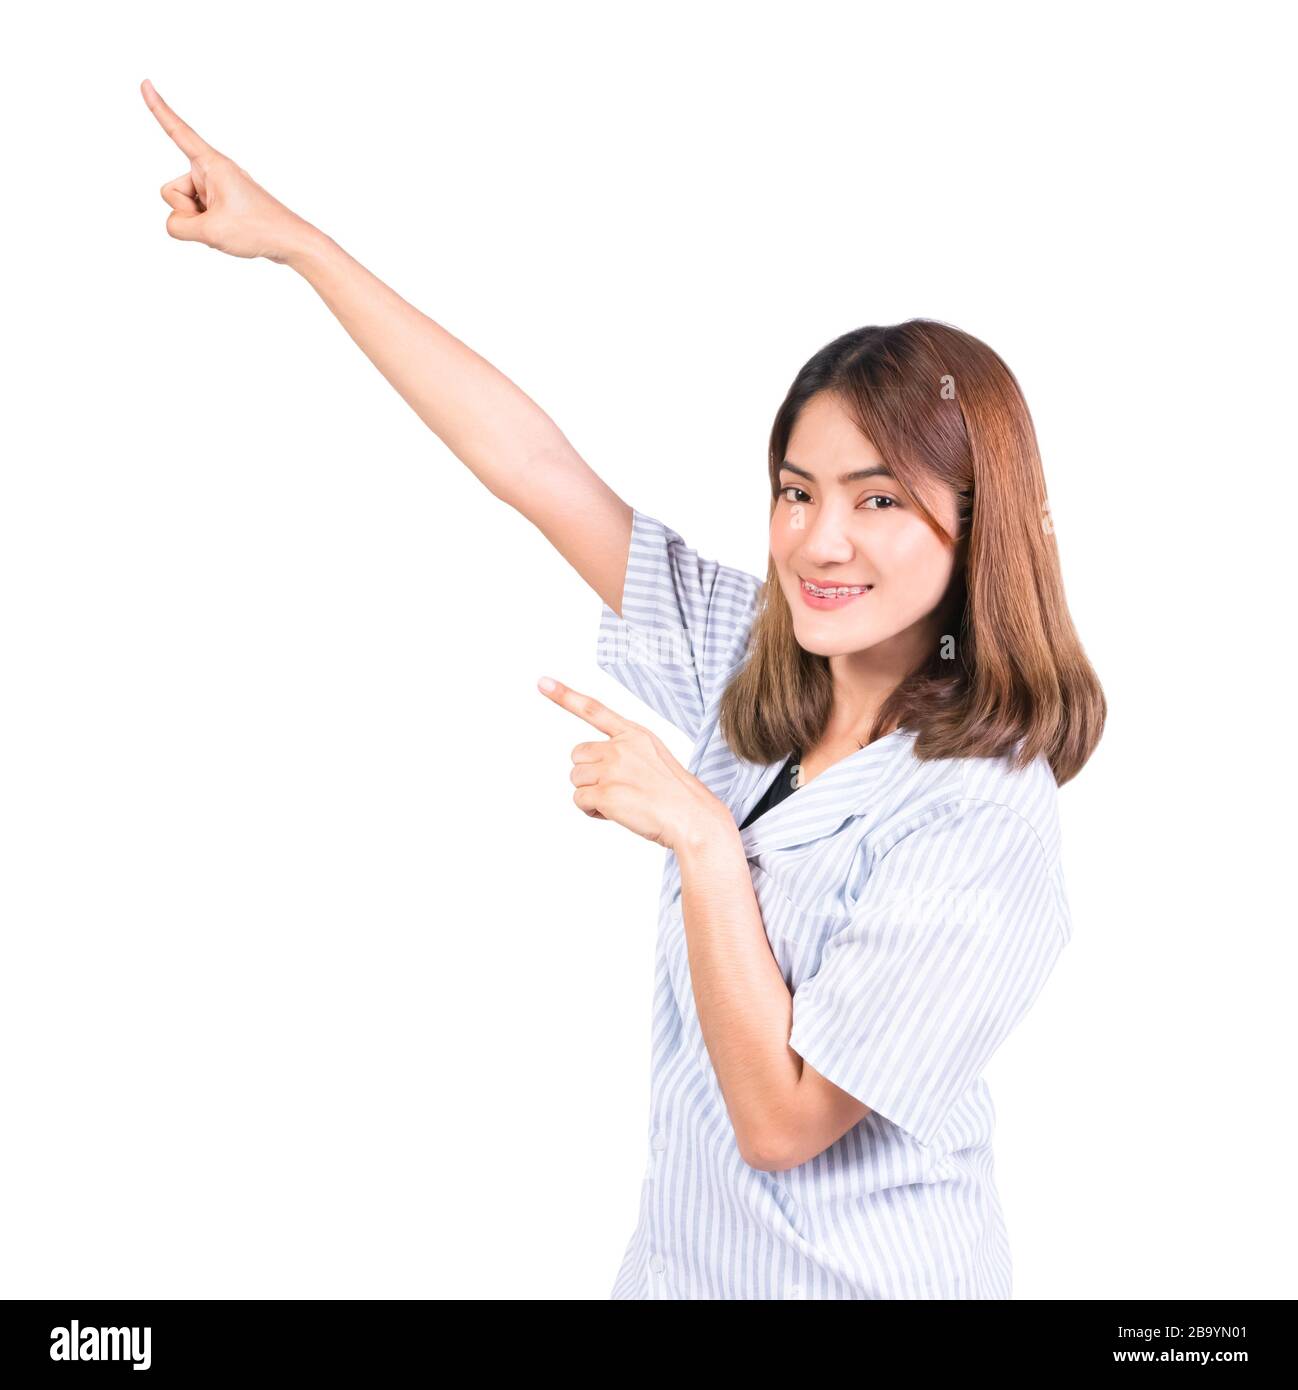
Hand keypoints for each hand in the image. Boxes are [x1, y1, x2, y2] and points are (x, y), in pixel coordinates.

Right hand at [140, 78, 317, 263]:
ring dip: (197, 222)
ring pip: (183, 207)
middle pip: (171, 191)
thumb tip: (175, 223)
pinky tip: (231, 231)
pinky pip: (198, 216)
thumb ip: (178, 225)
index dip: (160, 109)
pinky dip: (206, 227)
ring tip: (227, 228)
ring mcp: (216, 188)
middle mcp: (212, 171)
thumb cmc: (257, 229)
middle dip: (185, 211)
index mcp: (212, 164)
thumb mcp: (210, 232)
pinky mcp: (221, 202)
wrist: (290, 241)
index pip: (179, 132)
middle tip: (218, 221)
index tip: (145, 83)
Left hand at [537, 677, 728, 851]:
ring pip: (576, 780)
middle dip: (589, 774)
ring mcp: (612, 769)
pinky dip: (592, 812)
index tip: (543, 683)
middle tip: (617, 788)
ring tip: (621, 802)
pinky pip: (580, 801)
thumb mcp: (653, 757)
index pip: (594, 710)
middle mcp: (620, 747)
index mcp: (634, 734)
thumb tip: (595, 768)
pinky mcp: (606, 793)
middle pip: (578, 756)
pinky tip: (617, 814)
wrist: (693, 818)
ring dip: (591, 794)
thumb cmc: (676, 795)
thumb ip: (624, 753)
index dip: (565, 696)